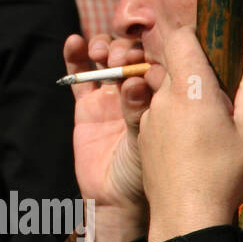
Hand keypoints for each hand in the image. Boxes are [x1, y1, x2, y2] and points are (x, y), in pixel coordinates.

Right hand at [63, 33, 155, 241]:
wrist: (120, 200)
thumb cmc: (155, 172)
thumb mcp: (158, 135)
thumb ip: (146, 104)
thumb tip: (141, 73)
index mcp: (167, 95)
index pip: (163, 59)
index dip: (156, 45)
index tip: (152, 41)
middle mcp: (141, 91)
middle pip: (134, 54)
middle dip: (129, 48)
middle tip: (127, 56)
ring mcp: (113, 96)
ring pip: (108, 59)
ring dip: (105, 47)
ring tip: (104, 54)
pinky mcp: (87, 104)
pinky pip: (80, 75)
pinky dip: (76, 56)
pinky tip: (75, 43)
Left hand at [137, 26, 242, 241]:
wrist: (186, 216)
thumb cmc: (225, 173)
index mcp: (189, 88)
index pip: (179, 38)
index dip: (195, 34)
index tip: (213, 44)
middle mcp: (162, 96)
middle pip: (173, 65)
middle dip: (194, 70)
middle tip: (220, 92)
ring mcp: (149, 116)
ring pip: (164, 90)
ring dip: (183, 96)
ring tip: (209, 122)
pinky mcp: (142, 135)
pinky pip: (157, 112)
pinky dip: (173, 116)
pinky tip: (192, 141)